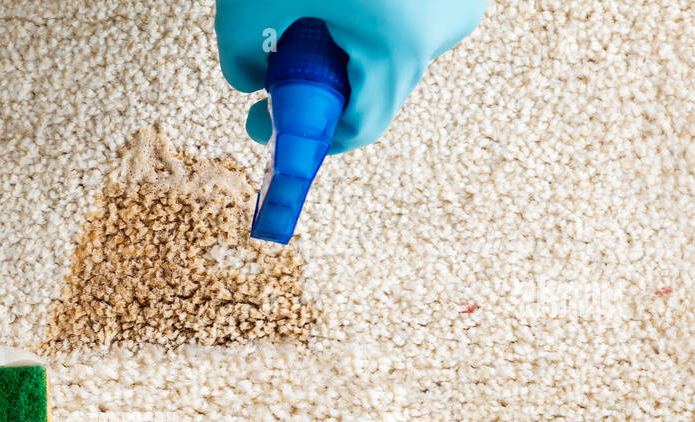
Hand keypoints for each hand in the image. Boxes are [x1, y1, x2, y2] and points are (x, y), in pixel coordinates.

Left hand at [216, 0, 488, 153]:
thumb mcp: (249, 0)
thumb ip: (238, 58)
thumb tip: (250, 83)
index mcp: (399, 45)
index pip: (360, 126)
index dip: (309, 135)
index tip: (266, 123)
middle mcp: (441, 29)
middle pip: (376, 90)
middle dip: (322, 87)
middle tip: (274, 69)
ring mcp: (456, 3)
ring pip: (392, 54)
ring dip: (345, 52)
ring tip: (307, 18)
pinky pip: (409, 20)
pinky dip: (370, 19)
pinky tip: (340, 1)